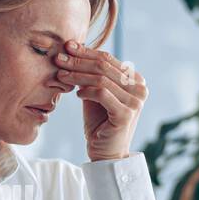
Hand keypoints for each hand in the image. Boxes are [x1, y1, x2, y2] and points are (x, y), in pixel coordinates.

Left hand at [54, 40, 147, 161]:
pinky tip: (76, 93)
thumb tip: (73, 50)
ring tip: (61, 74)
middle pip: (104, 67)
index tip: (67, 46)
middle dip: (78, 61)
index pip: (108, 59)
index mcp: (136, 80)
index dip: (86, 52)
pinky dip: (86, 91)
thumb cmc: (100, 123)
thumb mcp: (95, 94)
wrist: (106, 153)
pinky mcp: (126, 114)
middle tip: (59, 58)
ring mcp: (135, 102)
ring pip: (101, 79)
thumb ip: (91, 76)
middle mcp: (140, 89)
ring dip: (77, 75)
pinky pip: (101, 94)